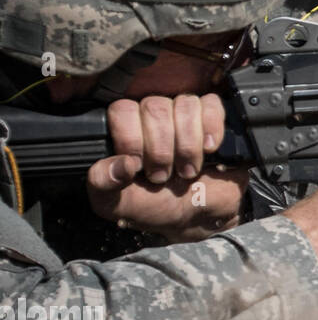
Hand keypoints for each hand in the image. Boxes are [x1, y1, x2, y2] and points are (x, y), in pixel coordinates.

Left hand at [87, 95, 245, 242]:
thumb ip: (103, 184)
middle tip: (163, 175)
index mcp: (125, 131)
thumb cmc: (160, 207)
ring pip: (184, 106)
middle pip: (155, 108)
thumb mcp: (119, 204)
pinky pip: (212, 105)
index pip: (123, 110)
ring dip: (188, 146)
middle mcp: (153, 118)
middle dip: (161, 149)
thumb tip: (119, 164)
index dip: (132, 139)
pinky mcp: (212, 116)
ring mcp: (183, 114)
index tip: (139, 166)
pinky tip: (209, 149)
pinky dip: (211, 129)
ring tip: (188, 170)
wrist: (203, 213)